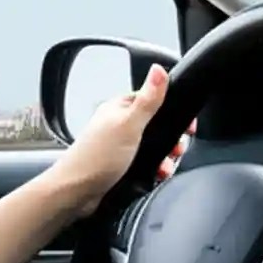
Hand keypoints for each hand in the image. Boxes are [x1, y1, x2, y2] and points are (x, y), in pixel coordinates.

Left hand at [51, 63, 176, 215]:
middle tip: (175, 148)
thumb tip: (158, 69)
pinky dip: (155, 169)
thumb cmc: (95, 158)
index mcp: (120, 108)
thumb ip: (147, 99)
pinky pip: (147, 163)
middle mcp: (120, 125)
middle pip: (158, 125)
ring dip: (165, 157)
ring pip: (154, 146)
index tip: (186, 124)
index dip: (172, 110)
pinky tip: (156, 174)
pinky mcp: (122, 165)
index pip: (154, 99)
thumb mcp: (128, 125)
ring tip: (164, 166)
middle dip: (171, 139)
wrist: (76, 193)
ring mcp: (121, 146)